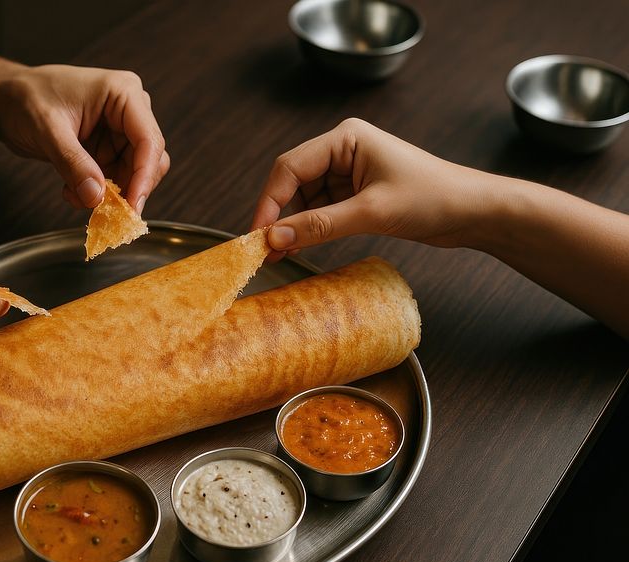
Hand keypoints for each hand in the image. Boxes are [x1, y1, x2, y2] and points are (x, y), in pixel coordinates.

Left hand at [0, 57, 169, 212]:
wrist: (5, 100)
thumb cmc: (24, 98)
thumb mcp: (47, 130)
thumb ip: (73, 164)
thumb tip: (96, 197)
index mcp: (122, 93)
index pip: (148, 139)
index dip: (144, 176)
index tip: (131, 205)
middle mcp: (128, 110)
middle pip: (148, 160)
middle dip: (127, 188)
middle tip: (105, 212)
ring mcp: (118, 130)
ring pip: (133, 174)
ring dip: (109, 194)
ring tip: (76, 197)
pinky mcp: (107, 148)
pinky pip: (114, 179)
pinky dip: (97, 192)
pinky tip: (72, 191)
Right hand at [251, 118, 491, 259]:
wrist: (474, 211)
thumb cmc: (434, 198)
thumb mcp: (372, 213)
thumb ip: (320, 226)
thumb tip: (274, 238)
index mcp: (345, 138)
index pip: (290, 167)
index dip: (269, 202)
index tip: (257, 235)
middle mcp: (343, 150)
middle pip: (292, 182)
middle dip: (278, 215)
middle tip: (264, 249)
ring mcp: (348, 172)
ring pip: (304, 199)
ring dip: (293, 225)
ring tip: (282, 253)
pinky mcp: (355, 193)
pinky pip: (321, 210)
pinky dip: (309, 229)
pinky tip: (300, 246)